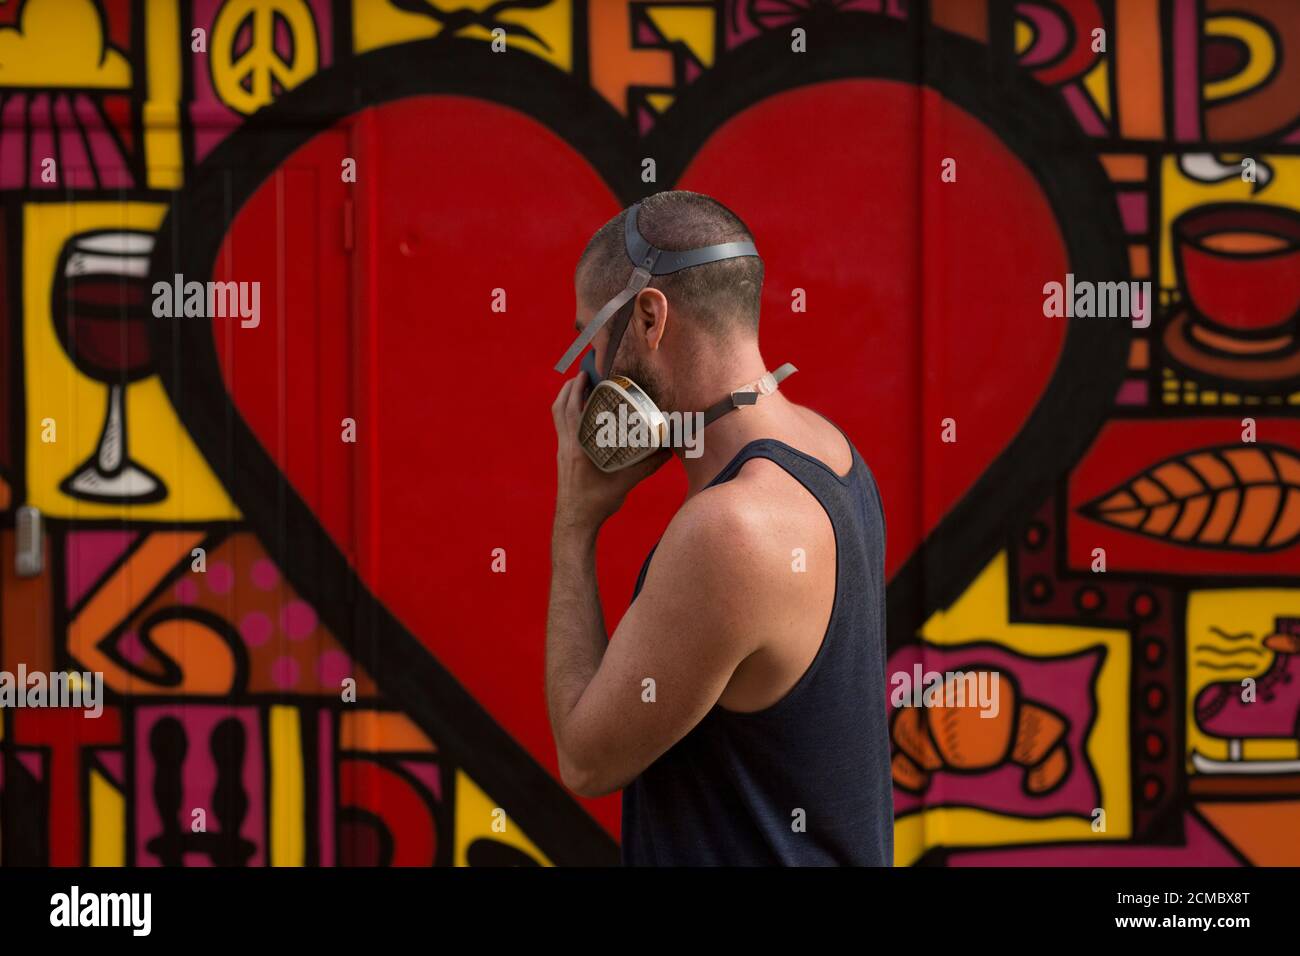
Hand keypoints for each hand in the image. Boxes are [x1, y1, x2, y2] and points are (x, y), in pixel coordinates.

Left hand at [551, 371, 670, 534]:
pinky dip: (568, 413)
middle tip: (584, 375)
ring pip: (558, 416)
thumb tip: (668, 450)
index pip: (572, 411)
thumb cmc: (596, 504)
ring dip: (566, 399)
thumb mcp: (625, 483)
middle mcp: (567, 445)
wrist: (575, 522)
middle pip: (560, 408)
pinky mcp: (563, 457)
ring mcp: (562, 450)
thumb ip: (648, 466)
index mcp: (578, 448)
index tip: (586, 374)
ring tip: (580, 388)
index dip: (576, 390)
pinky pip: (561, 427)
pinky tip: (582, 414)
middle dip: (570, 388)